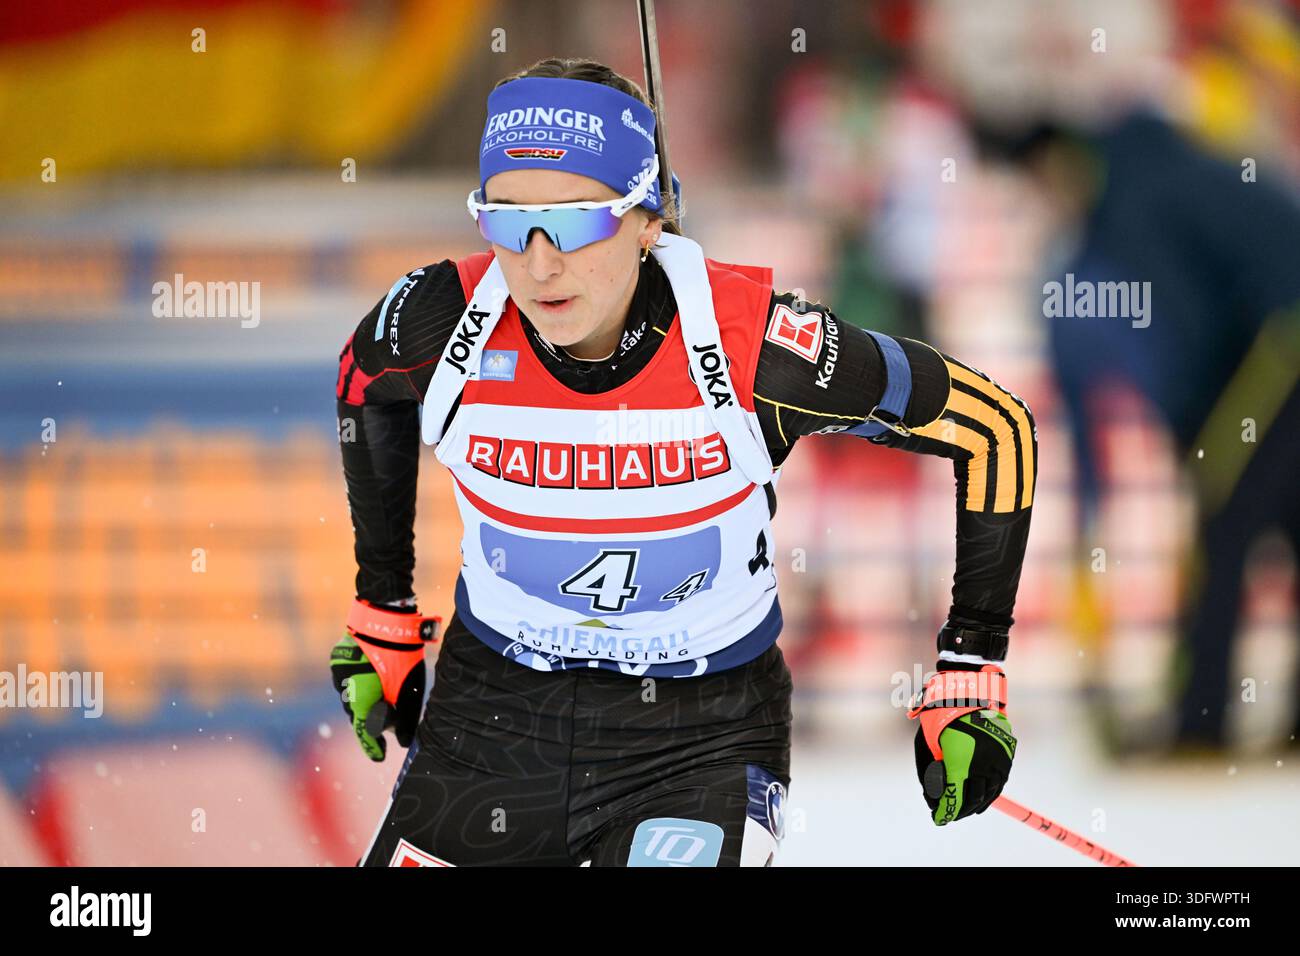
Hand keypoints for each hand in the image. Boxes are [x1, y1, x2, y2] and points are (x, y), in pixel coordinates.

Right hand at [330, 599, 439, 760]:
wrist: (386, 617)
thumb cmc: (401, 655)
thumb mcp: (408, 690)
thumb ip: (405, 719)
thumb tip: (403, 742)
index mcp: (359, 699)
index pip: (364, 731)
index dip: (372, 747)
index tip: (379, 757)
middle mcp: (343, 688)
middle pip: (357, 713)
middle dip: (373, 718)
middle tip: (390, 719)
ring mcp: (339, 671)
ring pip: (352, 694)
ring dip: (366, 698)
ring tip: (385, 696)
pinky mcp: (339, 656)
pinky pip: (349, 677)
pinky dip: (362, 682)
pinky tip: (377, 677)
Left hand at [908, 664, 1014, 824]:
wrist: (968, 689)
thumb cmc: (940, 716)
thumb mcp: (927, 744)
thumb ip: (930, 772)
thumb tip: (934, 797)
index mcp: (960, 760)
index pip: (954, 796)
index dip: (946, 810)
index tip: (938, 818)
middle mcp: (983, 761)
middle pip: (973, 798)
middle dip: (960, 809)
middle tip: (949, 814)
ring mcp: (998, 756)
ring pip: (990, 791)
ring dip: (977, 804)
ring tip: (966, 810)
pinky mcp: (1007, 751)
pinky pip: (1000, 779)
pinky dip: (991, 791)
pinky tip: (983, 798)